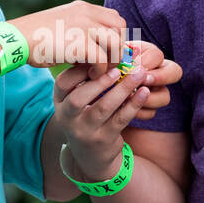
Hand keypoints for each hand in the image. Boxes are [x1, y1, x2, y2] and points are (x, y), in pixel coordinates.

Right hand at [9, 0, 127, 67]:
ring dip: (112, 59)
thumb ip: (78, 30)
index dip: (115, 35)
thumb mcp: (61, 25)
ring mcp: (84, 26)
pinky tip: (92, 76)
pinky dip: (100, 70)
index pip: (113, 16)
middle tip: (108, 62)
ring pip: (116, 42)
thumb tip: (91, 48)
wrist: (17, 39)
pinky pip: (102, 58)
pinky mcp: (80, 43)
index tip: (108, 51)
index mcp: (83, 7)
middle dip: (118, 45)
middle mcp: (87, 13)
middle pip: (120, 26)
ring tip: (102, 71)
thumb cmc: (35, 37)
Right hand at [53, 54, 158, 181]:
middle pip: (79, 99)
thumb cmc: (86, 116)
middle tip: (119, 67)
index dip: (78, 70)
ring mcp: (85, 132)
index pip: (62, 84)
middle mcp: (67, 119)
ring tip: (139, 74)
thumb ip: (85, 78)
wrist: (91, 156)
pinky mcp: (104, 140)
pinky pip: (121, 120)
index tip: (98, 56)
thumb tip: (104, 46)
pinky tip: (144, 92)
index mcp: (59, 103)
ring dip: (122, 89)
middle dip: (100, 81)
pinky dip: (134, 104)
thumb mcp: (76, 100)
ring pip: (103, 108)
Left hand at [82, 41, 181, 119]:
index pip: (157, 55)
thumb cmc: (98, 68)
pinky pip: (151, 113)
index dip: (149, 62)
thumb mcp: (104, 59)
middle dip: (160, 77)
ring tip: (128, 98)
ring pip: (165, 96)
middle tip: (143, 82)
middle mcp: (156, 71)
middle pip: (175, 72)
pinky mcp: (146, 109)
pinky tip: (122, 110)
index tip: (136, 68)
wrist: (91, 90)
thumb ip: (113, 55)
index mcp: (146, 54)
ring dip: (148, 98)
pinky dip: (138, 112)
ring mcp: (155, 91)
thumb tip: (122, 52)